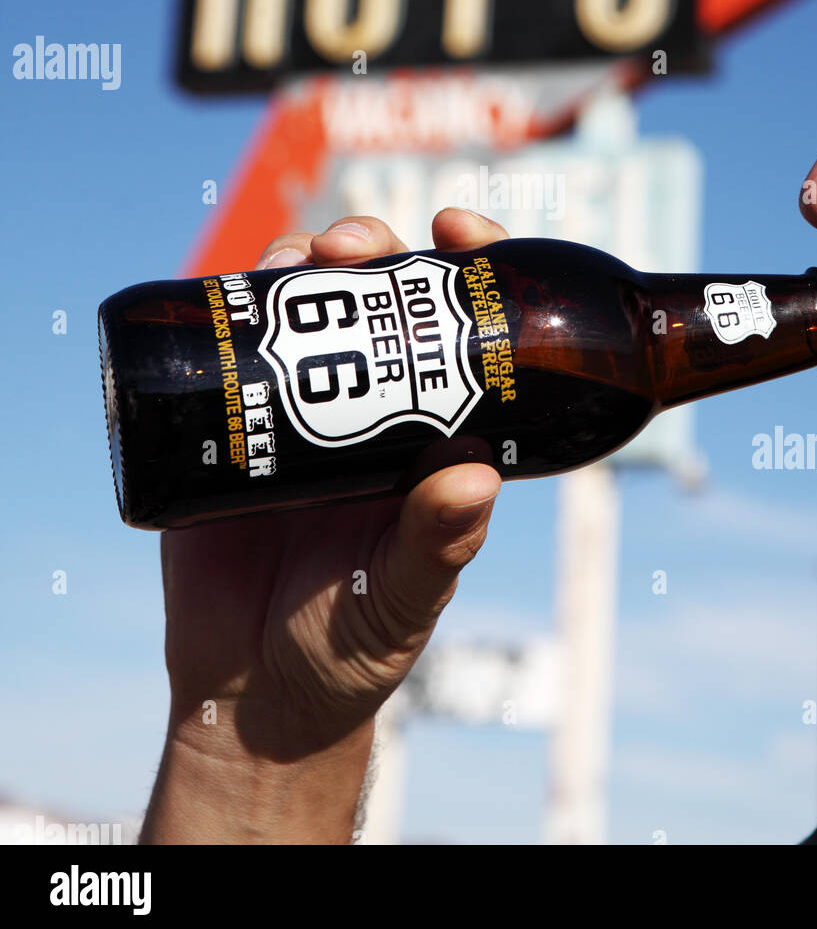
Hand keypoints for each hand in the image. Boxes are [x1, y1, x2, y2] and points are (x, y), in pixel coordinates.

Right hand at [140, 207, 508, 843]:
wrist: (247, 698)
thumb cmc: (349, 651)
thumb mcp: (401, 598)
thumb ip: (437, 545)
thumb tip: (475, 471)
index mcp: (429, 435)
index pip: (462, 331)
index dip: (468, 268)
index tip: (459, 230)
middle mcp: (368, 411)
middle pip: (376, 299)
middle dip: (373, 249)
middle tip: (360, 248)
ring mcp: (295, 413)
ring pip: (303, 308)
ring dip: (303, 261)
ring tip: (303, 259)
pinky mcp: (228, 430)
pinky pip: (230, 348)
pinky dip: (231, 303)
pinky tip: (236, 287)